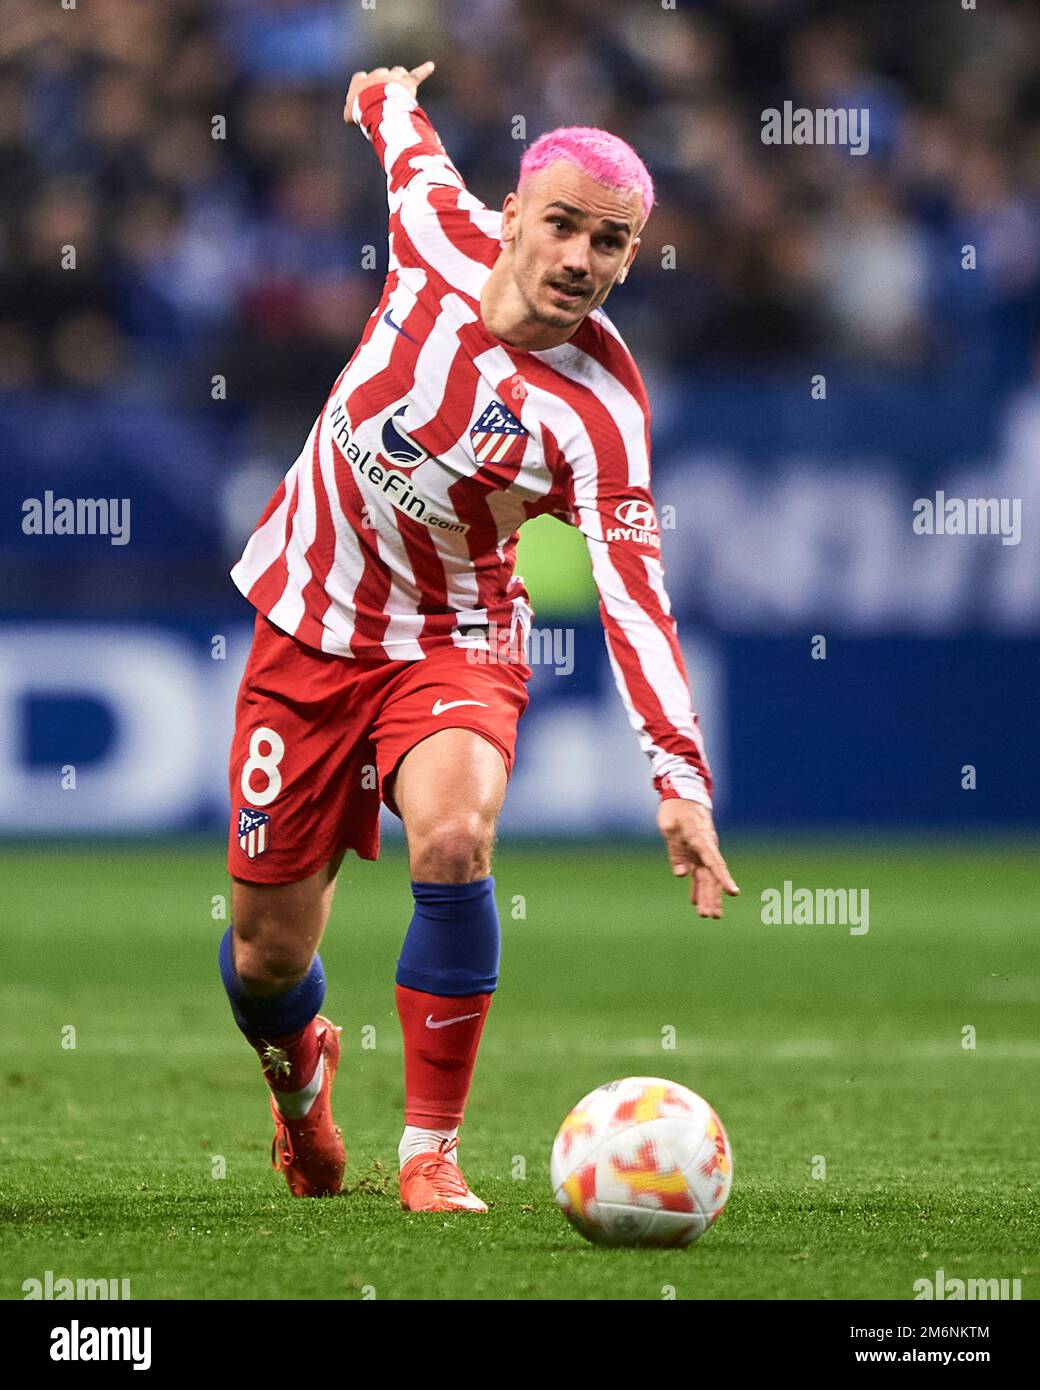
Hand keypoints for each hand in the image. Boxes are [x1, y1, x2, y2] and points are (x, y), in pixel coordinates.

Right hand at [343, 61, 435, 123]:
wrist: (378, 107)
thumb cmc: (362, 112)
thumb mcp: (350, 114)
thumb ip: (349, 113)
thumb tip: (348, 117)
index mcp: (361, 80)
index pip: (360, 78)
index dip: (363, 87)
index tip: (363, 97)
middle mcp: (378, 75)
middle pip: (381, 74)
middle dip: (382, 83)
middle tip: (383, 99)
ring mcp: (393, 77)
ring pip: (397, 71)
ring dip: (399, 76)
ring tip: (400, 85)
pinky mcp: (407, 83)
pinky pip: (417, 75)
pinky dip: (424, 70)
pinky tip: (431, 66)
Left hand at [657, 799, 738, 918]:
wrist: (683, 794)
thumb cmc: (675, 809)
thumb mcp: (669, 828)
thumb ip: (675, 851)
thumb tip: (681, 875)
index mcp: (701, 840)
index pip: (715, 862)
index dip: (724, 878)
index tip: (734, 892)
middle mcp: (706, 847)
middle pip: (711, 876)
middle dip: (713, 897)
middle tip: (712, 916)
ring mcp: (702, 851)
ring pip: (707, 877)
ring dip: (707, 896)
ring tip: (709, 915)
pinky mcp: (696, 853)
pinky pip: (699, 873)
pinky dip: (697, 887)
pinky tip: (696, 901)